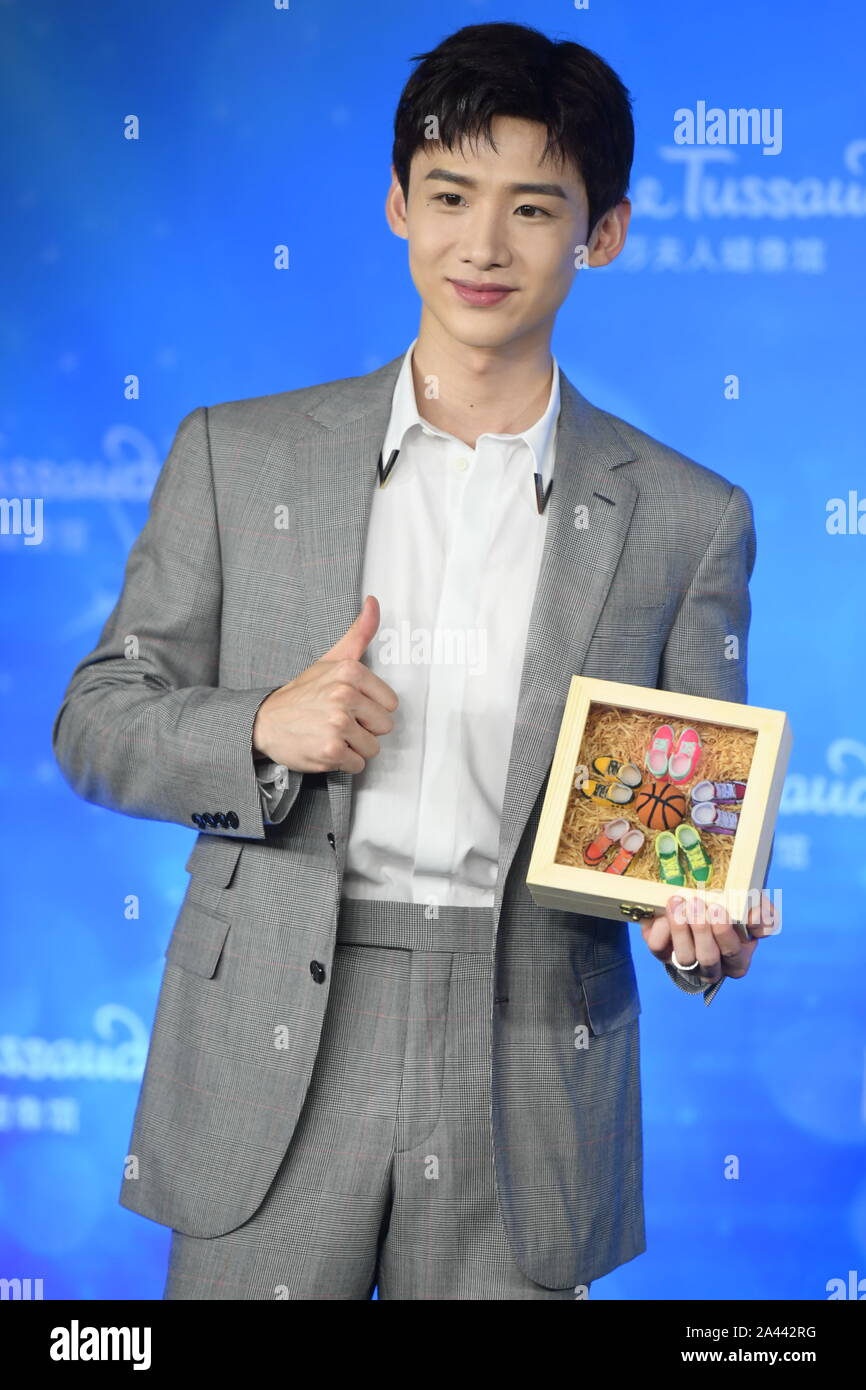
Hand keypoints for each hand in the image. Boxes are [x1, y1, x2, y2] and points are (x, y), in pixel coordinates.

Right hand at [252, 595, 398, 773]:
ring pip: (372, 748)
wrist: (265, 721)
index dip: (371, 708)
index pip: (391, 704)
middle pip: (384, 727)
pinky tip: (324, 748)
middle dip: (365, 729)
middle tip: (338, 722)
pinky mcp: (331, 751)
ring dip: (354, 748)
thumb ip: (359, 633)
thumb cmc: (304, 692)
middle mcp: (344, 695)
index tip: (349, 705)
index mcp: (350, 671)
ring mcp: (338, 724)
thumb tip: (374, 601)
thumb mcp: (332, 658)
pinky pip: (358, 765)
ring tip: (331, 735)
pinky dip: (343, 763)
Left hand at [640, 891, 779, 986]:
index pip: (735, 956)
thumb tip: (754, 919)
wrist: (695, 903)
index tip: (719, 908)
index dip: (725, 934)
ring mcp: (686, 962)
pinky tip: (664, 914)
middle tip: (697, 903)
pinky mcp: (662, 952)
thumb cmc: (730, 908)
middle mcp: (712, 967)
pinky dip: (661, 930)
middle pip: (709, 958)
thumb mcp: (752, 907)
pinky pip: (659, 948)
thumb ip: (763, 912)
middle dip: (703, 930)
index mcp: (737, 960)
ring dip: (681, 928)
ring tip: (679, 902)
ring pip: (684, 956)